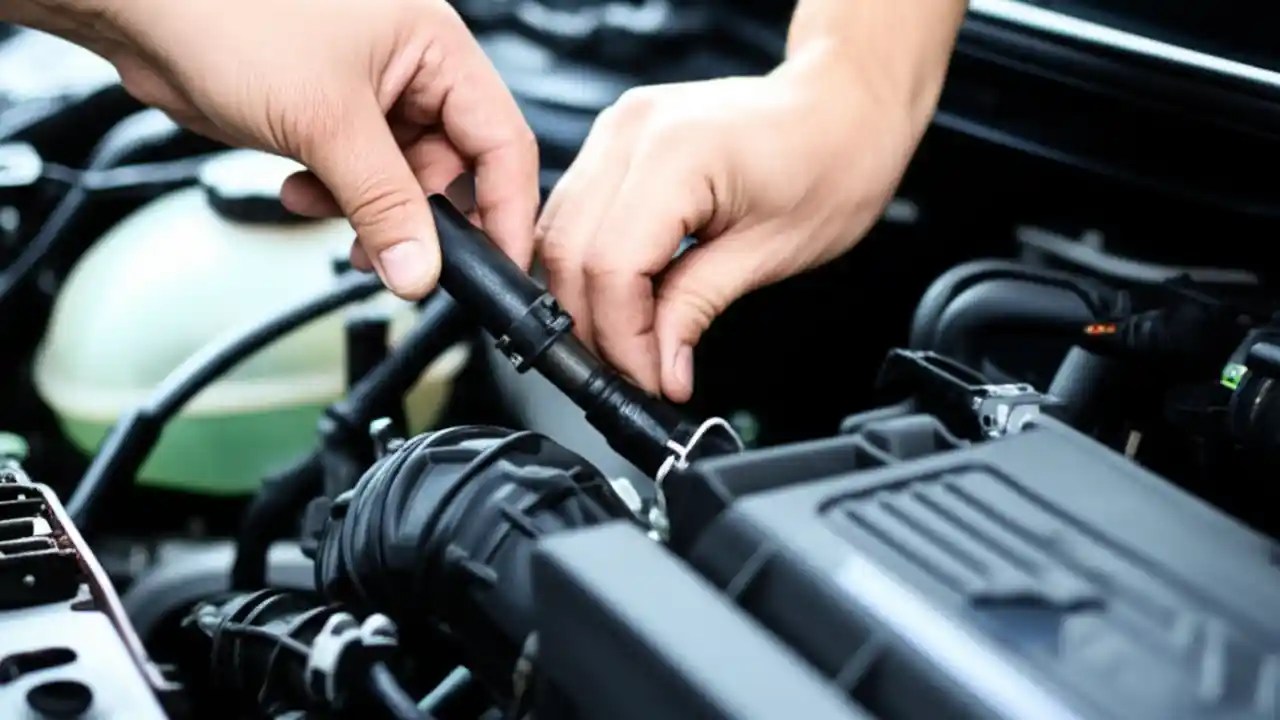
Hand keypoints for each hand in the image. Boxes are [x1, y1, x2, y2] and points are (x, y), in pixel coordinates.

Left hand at [22, 0, 538, 297]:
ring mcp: (373, 94)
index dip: (507, 210)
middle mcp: (413, 69)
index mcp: (436, 46)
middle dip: (420, 218)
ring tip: (328, 212)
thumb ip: (385, 205)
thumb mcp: (327, 124)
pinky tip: (301, 190)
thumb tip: (421, 271)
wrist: (143, 11)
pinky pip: (361, 178)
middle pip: (454, 169)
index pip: (502, 142)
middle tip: (395, 256)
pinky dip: (336, 198)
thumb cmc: (230, 17)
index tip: (500, 267)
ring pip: (404, 182)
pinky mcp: (332, 118)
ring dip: (370, 212)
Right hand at [536, 49, 931, 402]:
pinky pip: (574, 214)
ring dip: (583, 300)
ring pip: (556, 235)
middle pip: (567, 252)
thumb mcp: (770, 253)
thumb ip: (695, 307)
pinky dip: (588, 265)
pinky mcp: (614, 142)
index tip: (650, 380)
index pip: (611, 266)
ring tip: (630, 343)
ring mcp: (615, 131)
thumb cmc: (831, 161)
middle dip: (595, 327)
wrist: (842, 106)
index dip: (623, 337)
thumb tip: (658, 368)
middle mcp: (630, 132)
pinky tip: (623, 298)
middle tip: (637, 374)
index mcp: (675, 152)